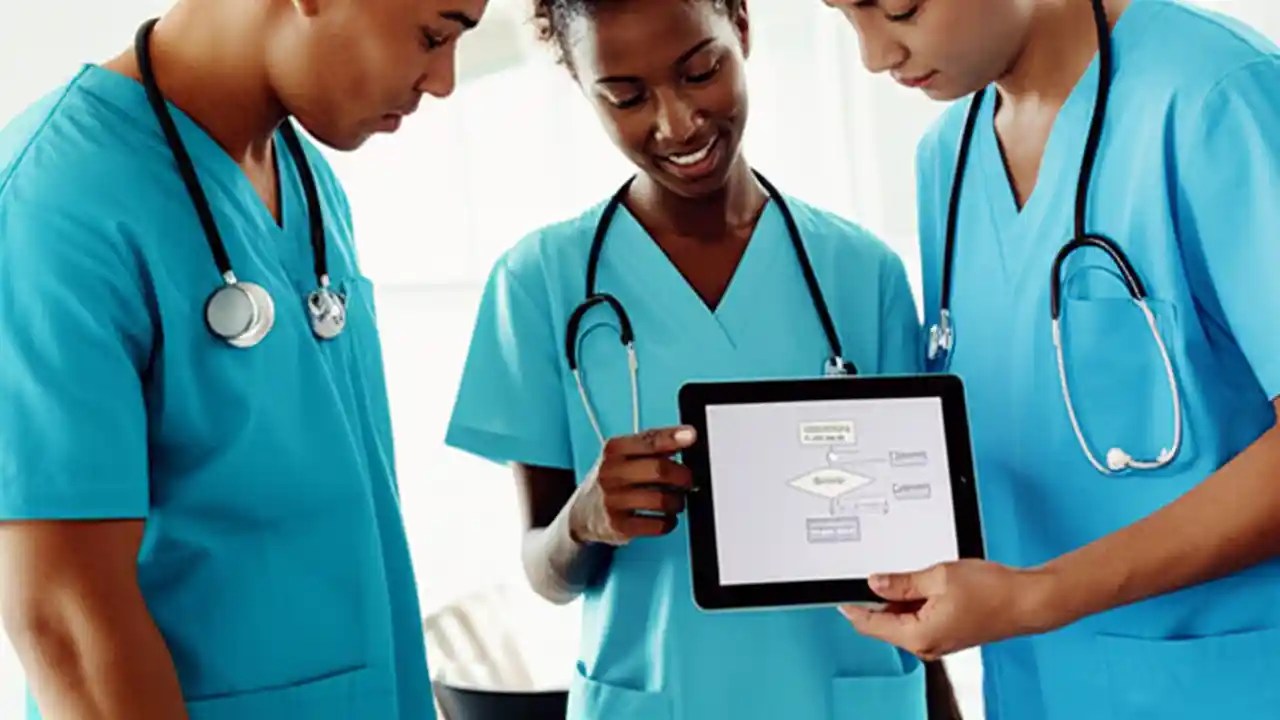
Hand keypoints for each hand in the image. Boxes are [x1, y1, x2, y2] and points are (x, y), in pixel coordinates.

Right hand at [568, 426, 696, 545]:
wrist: (582, 512)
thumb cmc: (612, 478)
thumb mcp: (623, 454)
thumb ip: (651, 445)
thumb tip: (686, 438)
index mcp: (614, 450)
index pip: (648, 440)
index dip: (672, 438)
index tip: (691, 436)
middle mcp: (611, 473)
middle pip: (659, 470)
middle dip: (683, 476)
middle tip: (687, 480)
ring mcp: (613, 500)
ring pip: (662, 500)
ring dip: (678, 501)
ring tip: (676, 500)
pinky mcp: (619, 526)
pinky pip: (658, 525)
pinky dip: (669, 521)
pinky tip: (666, 516)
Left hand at [838, 560, 1058, 659]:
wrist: (1026, 601)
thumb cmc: (992, 591)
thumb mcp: (938, 576)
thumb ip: (902, 582)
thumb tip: (876, 583)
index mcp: (918, 635)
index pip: (871, 625)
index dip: (852, 608)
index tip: (838, 597)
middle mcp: (926, 645)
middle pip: (885, 624)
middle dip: (877, 601)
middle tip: (874, 575)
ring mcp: (937, 641)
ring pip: (903, 620)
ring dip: (898, 601)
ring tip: (907, 576)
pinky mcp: (947, 634)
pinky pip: (920, 619)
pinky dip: (915, 604)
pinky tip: (921, 585)